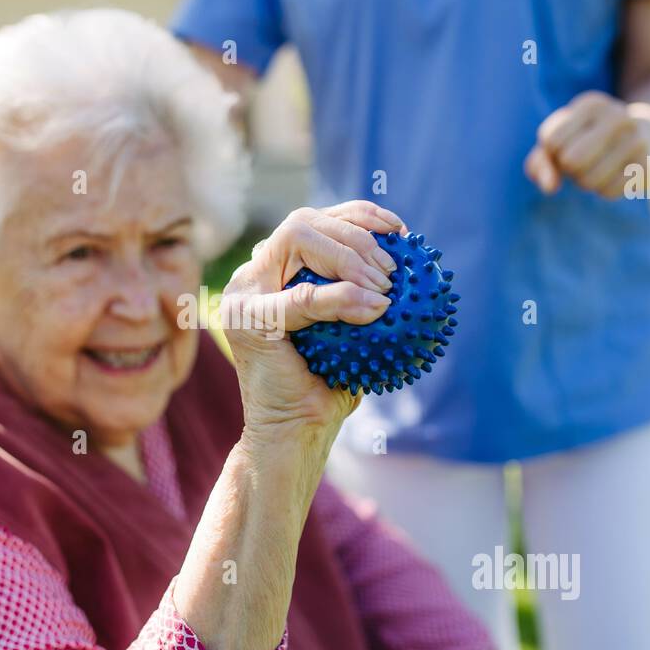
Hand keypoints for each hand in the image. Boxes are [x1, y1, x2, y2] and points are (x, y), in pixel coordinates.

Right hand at [218, 201, 403, 434]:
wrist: (295, 433)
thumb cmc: (329, 385)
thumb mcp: (353, 329)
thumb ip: (364, 291)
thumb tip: (407, 261)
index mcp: (273, 271)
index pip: (314, 220)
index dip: (358, 215)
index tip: (399, 231)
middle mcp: (252, 275)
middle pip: (304, 220)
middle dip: (356, 235)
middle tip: (393, 269)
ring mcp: (243, 294)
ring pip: (296, 238)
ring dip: (349, 256)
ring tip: (384, 286)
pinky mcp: (246, 320)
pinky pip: (302, 297)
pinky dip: (341, 298)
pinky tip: (376, 307)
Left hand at [524, 90, 649, 199]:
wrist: (648, 136)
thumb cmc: (591, 139)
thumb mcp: (562, 140)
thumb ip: (541, 162)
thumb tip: (550, 187)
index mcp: (591, 103)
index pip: (551, 140)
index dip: (553, 152)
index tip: (569, 144)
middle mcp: (617, 116)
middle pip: (570, 161)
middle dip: (569, 169)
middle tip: (584, 160)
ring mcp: (637, 140)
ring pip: (588, 181)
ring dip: (587, 182)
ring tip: (601, 167)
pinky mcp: (649, 165)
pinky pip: (608, 193)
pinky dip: (605, 190)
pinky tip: (617, 175)